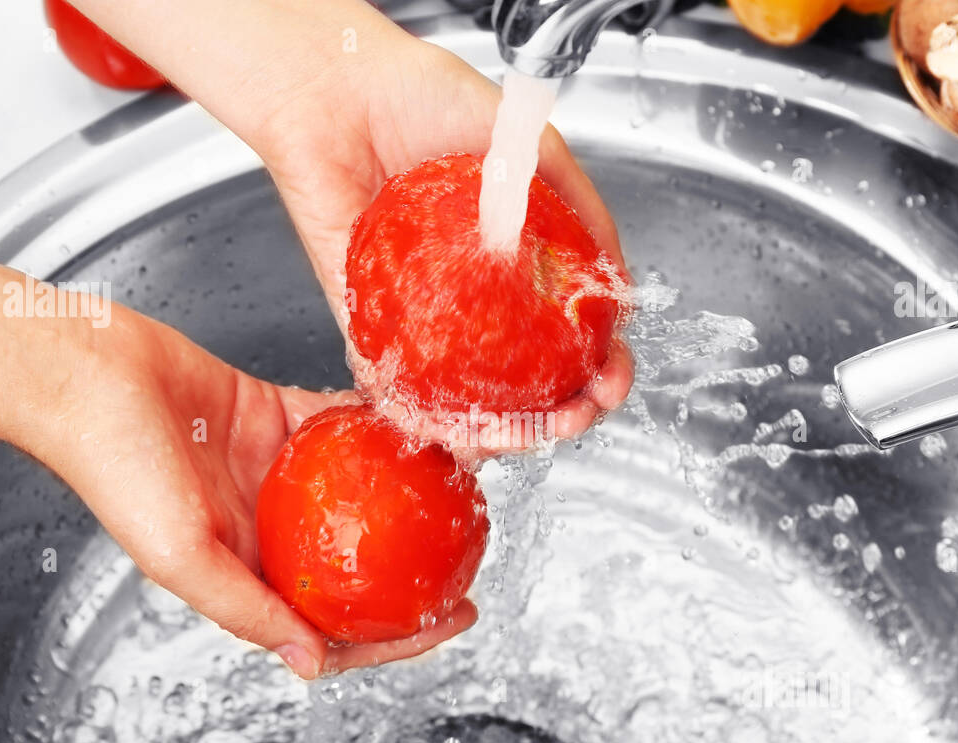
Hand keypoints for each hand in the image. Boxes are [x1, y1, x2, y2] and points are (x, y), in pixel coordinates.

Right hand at [27, 307, 477, 677]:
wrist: (86, 373)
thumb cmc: (113, 465)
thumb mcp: (181, 557)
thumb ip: (247, 611)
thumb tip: (311, 665)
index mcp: (241, 573)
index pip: (330, 624)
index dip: (394, 635)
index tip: (449, 619)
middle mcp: (261, 529)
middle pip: (353, 566)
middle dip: (412, 575)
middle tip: (469, 564)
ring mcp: (271, 474)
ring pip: (353, 495)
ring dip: (400, 497)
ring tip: (456, 494)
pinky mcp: (272, 417)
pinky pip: (337, 426)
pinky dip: (372, 429)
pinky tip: (414, 428)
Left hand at [70, 0, 634, 450]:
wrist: (340, 92)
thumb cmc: (424, 101)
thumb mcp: (529, 148)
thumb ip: (577, 209)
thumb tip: (616, 281)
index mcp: (518, 265)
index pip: (570, 335)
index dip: (601, 365)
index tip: (614, 375)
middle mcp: (476, 302)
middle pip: (528, 384)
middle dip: (566, 414)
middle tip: (584, 412)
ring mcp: (425, 322)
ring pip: (469, 403)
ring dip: (509, 434)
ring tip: (536, 432)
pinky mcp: (368, 327)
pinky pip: (398, 392)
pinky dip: (430, 422)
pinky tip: (464, 432)